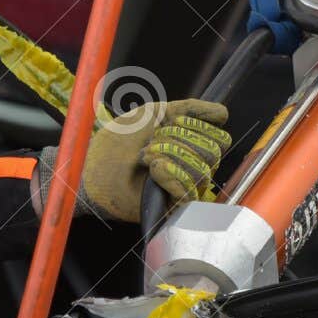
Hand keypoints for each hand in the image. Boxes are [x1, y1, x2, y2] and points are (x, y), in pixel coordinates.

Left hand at [35, 99, 231, 222]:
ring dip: (170, 156)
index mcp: (193, 147)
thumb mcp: (155, 114)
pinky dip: (170, 174)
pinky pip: (189, 192)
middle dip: (179, 140)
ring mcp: (184, 189)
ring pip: (202, 171)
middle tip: (151, 143)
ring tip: (146, 157)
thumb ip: (190, 110)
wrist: (94, 166)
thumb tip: (223, 113)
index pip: (220, 138)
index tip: (168, 123)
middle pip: (213, 152)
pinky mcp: (172, 207)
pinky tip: (153, 169)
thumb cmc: (119, 141)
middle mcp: (194, 169)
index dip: (195, 127)